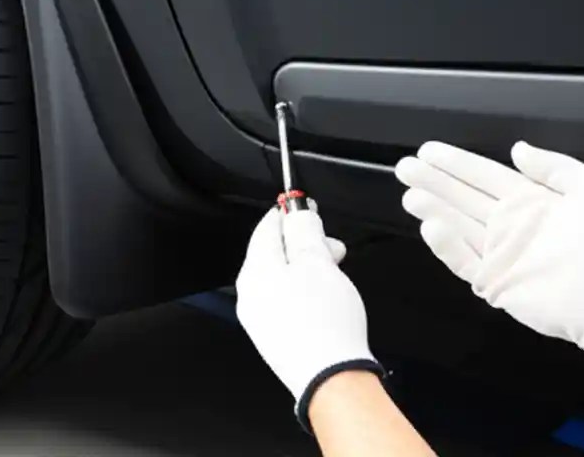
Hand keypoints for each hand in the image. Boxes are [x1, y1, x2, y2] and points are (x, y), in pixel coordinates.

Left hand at [236, 207, 380, 426]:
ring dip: (308, 267)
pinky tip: (326, 297)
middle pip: (274, 254)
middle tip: (330, 245)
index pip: (266, 229)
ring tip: (334, 271)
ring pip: (282, 277)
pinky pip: (285, 300)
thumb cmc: (325, 323)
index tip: (304, 205)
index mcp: (254, 272)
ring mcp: (260, 317)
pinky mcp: (274, 336)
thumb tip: (298, 212)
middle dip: (304, 244)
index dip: (288, 212)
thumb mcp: (318, 263)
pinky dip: (305, 290)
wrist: (330, 379)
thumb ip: (305, 232)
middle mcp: (250, 294)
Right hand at [396, 141, 583, 369]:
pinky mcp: (497, 281)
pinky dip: (446, 245)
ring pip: (458, 225)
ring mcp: (502, 253)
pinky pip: (464, 260)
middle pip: (463, 197)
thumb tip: (519, 149)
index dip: (456, 162)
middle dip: (434, 181)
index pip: (484, 175)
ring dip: (434, 208)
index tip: (429, 150)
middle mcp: (513, 225)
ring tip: (410, 193)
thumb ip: (554, 167)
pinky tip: (431, 226)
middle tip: (406, 167)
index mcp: (533, 201)